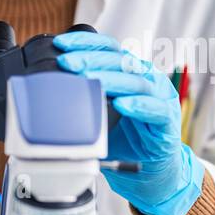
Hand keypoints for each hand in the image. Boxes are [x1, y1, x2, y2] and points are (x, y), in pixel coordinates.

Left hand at [54, 30, 203, 214]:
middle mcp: (147, 80)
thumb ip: (83, 102)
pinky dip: (138, 105)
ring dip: (110, 79)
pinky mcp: (168, 121)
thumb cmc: (125, 139)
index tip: (61, 44)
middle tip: (67, 62)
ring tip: (88, 79)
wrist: (151, 170)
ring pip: (136, 82)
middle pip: (120, 61)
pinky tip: (122, 104)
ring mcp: (160, 98)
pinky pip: (156, 109)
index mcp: (130, 73)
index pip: (109, 49)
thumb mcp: (98, 116)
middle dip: (91, 59)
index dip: (86, 43)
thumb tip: (46, 95)